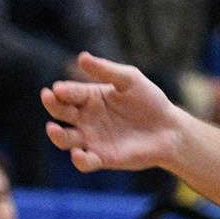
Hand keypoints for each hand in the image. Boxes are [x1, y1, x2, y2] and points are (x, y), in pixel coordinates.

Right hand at [43, 52, 185, 172]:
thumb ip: (107, 70)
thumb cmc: (150, 101)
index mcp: (89, 97)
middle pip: (61, 112)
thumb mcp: (130, 80)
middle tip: (49, 98)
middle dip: (53, 105)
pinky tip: (79, 153)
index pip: (68, 93)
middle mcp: (85, 118)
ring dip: (56, 135)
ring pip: (65, 139)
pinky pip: (84, 162)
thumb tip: (81, 57)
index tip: (58, 89)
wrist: (170, 129)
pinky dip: (79, 160)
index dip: (61, 91)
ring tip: (53, 128)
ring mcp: (91, 139)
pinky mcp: (102, 158)